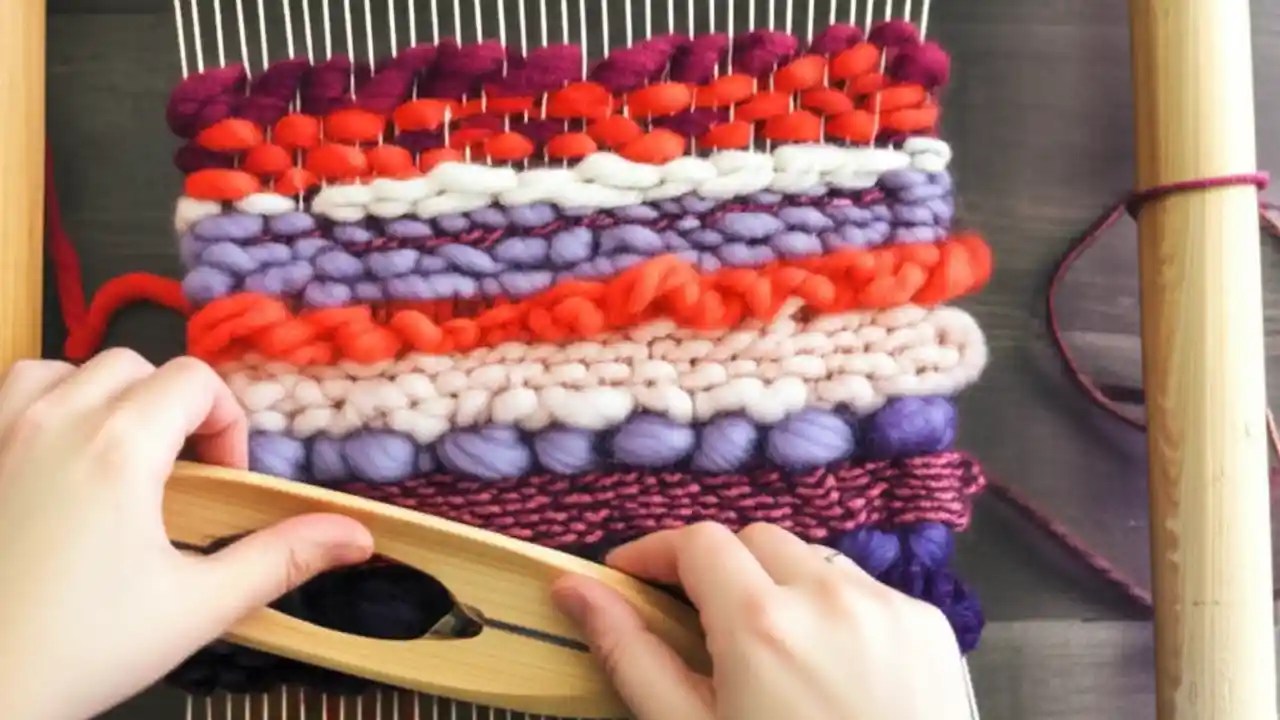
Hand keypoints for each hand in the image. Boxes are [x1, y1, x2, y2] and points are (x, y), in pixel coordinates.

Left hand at [0, 351, 372, 719]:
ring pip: (67, 368)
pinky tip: (64, 460)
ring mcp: (2, 435)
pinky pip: (14, 393)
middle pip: (138, 367)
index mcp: (120, 447)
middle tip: (184, 476)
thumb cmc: (79, 650)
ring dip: (107, 396)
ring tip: (123, 454)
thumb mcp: (197, 607)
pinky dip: (48, 405)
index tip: (225, 480)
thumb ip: (281, 559)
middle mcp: (56, 421)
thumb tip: (357, 535)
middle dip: (175, 409)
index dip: (227, 423)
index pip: (195, 381)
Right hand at [552, 522, 971, 719]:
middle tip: (698, 622)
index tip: (630, 577)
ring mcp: (888, 605)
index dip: (656, 552)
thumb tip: (573, 589)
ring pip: (813, 559)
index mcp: (762, 622)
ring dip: (778, 585)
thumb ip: (631, 655)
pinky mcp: (930, 625)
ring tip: (769, 651)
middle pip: (755, 539)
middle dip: (718, 568)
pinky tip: (830, 667)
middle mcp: (829, 594)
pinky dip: (833, 609)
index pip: (698, 541)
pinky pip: (865, 589)